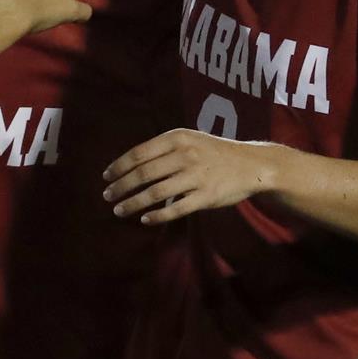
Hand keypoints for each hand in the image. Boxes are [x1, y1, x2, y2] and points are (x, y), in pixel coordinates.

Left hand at [103, 129, 282, 224]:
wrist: (251, 164)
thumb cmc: (214, 152)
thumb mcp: (189, 139)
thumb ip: (163, 149)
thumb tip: (129, 165)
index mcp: (177, 138)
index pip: (139, 154)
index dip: (119, 167)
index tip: (106, 177)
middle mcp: (185, 155)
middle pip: (143, 174)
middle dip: (120, 187)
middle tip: (107, 196)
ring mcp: (196, 176)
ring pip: (155, 193)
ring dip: (132, 203)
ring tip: (119, 210)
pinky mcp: (206, 197)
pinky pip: (175, 209)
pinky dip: (157, 216)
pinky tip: (144, 219)